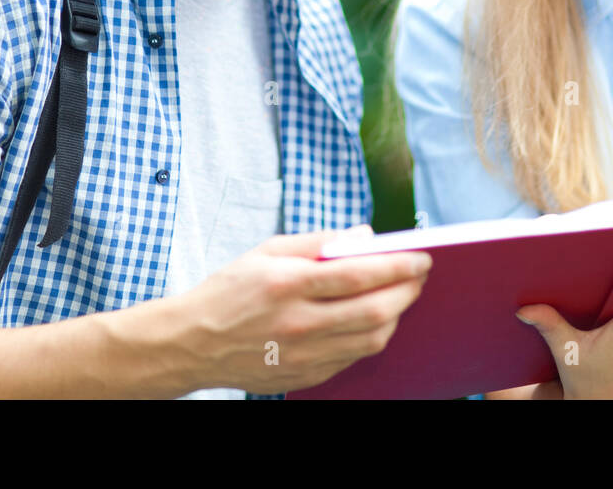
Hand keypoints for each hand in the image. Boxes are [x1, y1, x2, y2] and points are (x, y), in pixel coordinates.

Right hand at [173, 228, 431, 393]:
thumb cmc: (230, 290)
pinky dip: (372, 336)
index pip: (358, 274)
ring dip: (396, 315)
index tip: (422, 257)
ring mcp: (303, 355)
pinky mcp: (305, 376)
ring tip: (400, 295)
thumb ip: (318, 241)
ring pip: (371, 339)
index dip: (398, 265)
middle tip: (420, 276)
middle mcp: (299, 323)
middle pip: (374, 311)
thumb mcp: (267, 251)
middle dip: (408, 291)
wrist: (191, 344)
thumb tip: (365, 236)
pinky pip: (353, 357)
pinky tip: (374, 319)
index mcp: (288, 284)